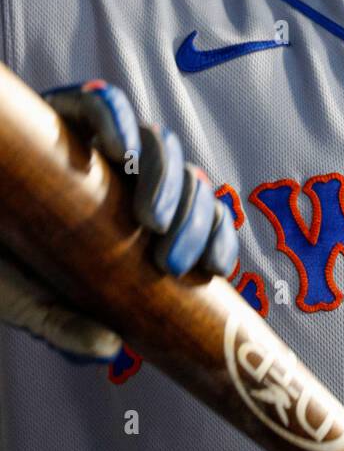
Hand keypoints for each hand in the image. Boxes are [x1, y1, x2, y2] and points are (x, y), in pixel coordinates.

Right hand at [0, 79, 238, 360]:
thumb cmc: (3, 262)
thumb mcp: (33, 302)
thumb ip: (66, 326)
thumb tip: (108, 346)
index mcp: (135, 214)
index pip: (198, 214)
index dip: (216, 235)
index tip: (214, 268)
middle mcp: (126, 174)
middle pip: (188, 179)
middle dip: (194, 218)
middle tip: (172, 261)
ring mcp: (99, 141)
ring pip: (159, 143)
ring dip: (165, 179)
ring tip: (149, 220)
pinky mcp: (64, 113)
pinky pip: (102, 103)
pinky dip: (116, 121)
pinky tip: (116, 151)